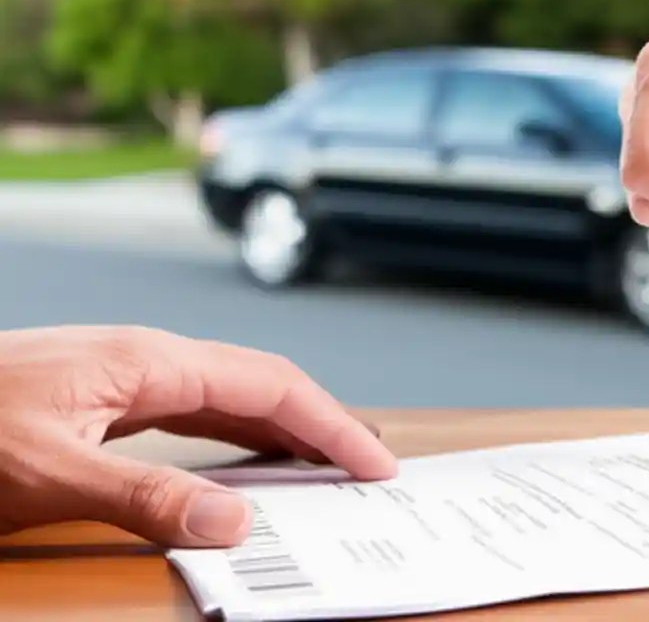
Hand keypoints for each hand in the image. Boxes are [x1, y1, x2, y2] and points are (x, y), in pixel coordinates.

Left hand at [0, 326, 396, 547]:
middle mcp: (145, 359)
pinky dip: (242, 437)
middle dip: (323, 423)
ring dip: (286, 430)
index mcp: (145, 362)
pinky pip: (197, 413)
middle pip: (261, 383)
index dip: (331, 425)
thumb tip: (236, 519)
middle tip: (369, 468)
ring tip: (327, 466)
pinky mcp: (106, 398)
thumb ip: (144, 497)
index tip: (374, 462)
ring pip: (232, 396)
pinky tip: (248, 462)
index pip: (268, 385)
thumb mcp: (45, 473)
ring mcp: (126, 375)